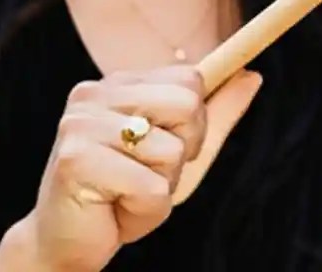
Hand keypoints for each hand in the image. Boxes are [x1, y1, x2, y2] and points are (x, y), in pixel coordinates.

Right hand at [2, 66, 261, 271]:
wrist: (68, 246)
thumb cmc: (124, 195)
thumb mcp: (180, 151)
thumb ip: (216, 114)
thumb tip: (252, 75)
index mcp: (116, 84)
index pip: (190, 78)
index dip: (195, 122)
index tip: (167, 146)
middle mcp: (93, 95)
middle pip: (187, 104)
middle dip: (183, 151)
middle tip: (147, 174)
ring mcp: (80, 125)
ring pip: (172, 150)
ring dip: (162, 186)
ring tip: (127, 194)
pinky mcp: (76, 161)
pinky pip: (151, 188)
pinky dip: (146, 211)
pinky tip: (115, 211)